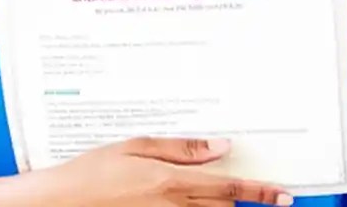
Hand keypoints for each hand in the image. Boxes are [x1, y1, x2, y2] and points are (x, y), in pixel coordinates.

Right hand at [53, 137, 293, 205]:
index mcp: (170, 181)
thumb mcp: (137, 146)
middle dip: (236, 200)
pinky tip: (187, 202)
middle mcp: (172, 206)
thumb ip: (181, 148)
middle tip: (248, 189)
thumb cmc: (94, 170)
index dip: (260, 192)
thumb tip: (220, 146)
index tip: (283, 195)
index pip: (228, 188)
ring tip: (205, 194)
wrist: (63, 200)